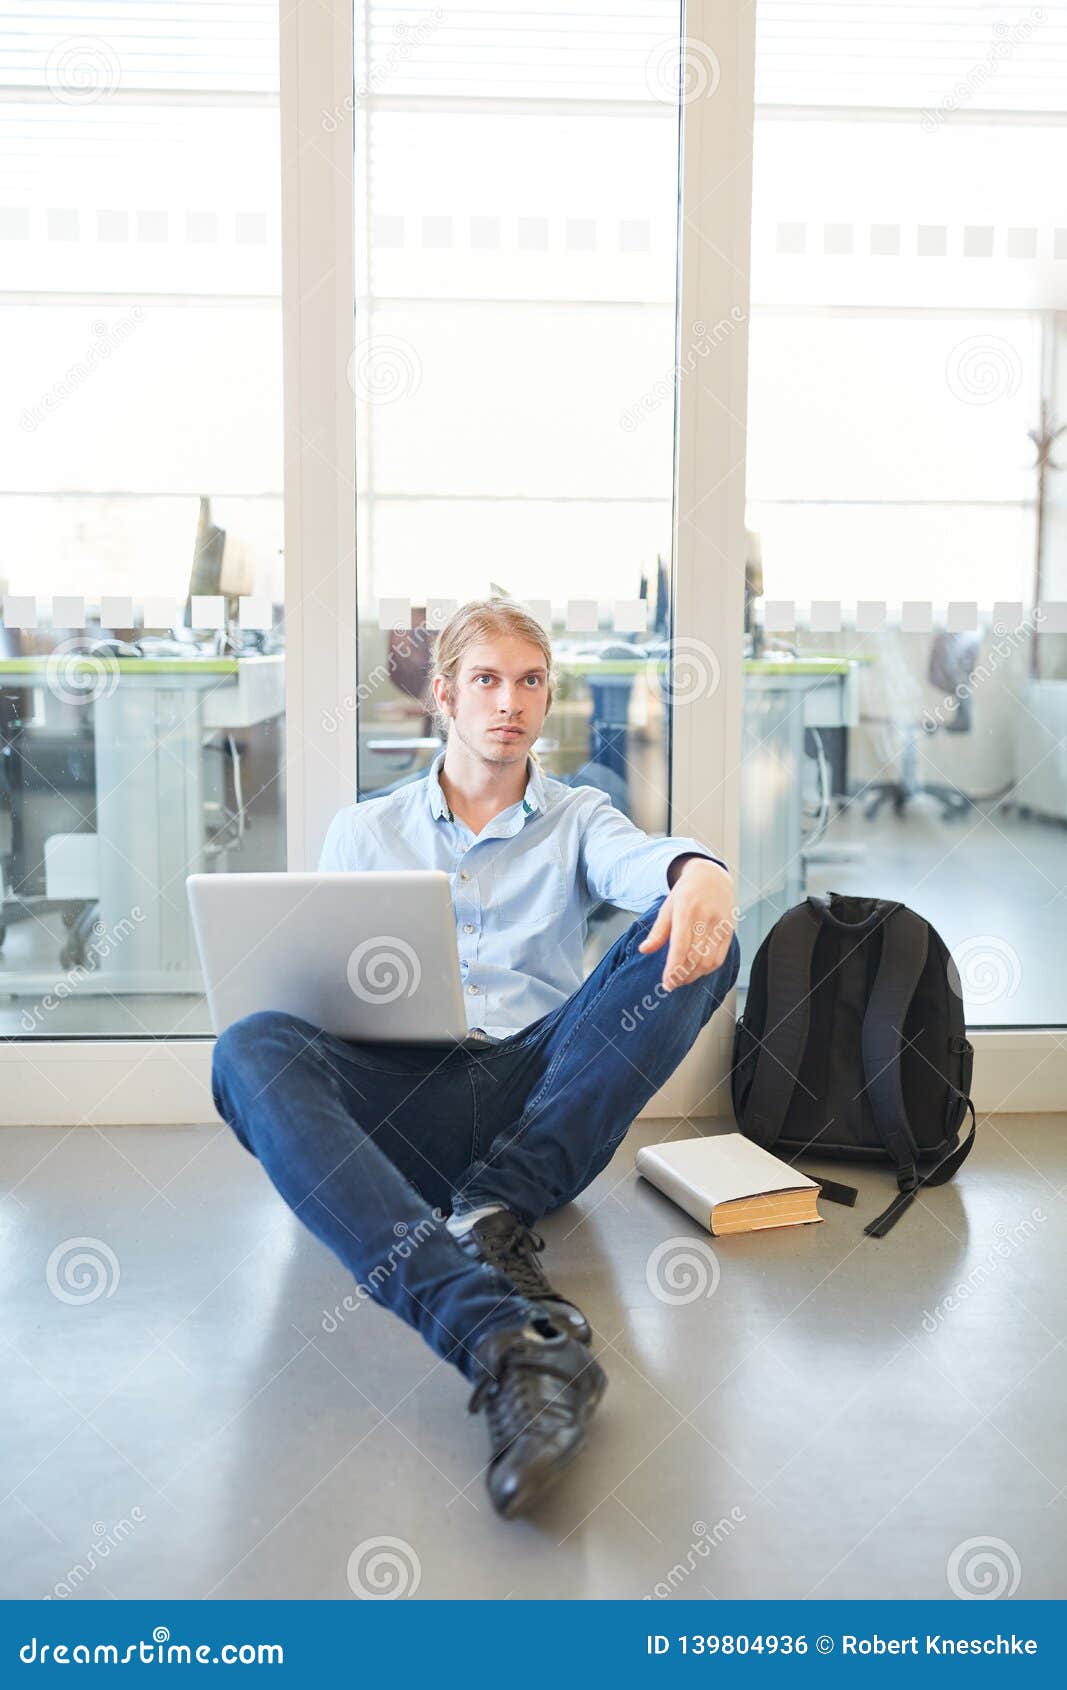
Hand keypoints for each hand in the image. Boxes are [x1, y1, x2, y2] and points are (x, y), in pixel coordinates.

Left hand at [638, 858, 735, 990]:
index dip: (674, 967)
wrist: (712, 877)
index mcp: (686, 909)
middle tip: (671, 984)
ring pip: (709, 960)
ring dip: (694, 975)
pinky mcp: (729, 931)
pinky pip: (720, 958)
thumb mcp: (667, 907)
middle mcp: (705, 918)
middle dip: (682, 975)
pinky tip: (696, 971)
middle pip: (695, 956)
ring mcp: (720, 925)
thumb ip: (657, 932)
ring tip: (681, 979)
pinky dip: (707, 969)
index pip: (681, 945)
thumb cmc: (686, 893)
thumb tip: (644, 950)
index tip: (666, 982)